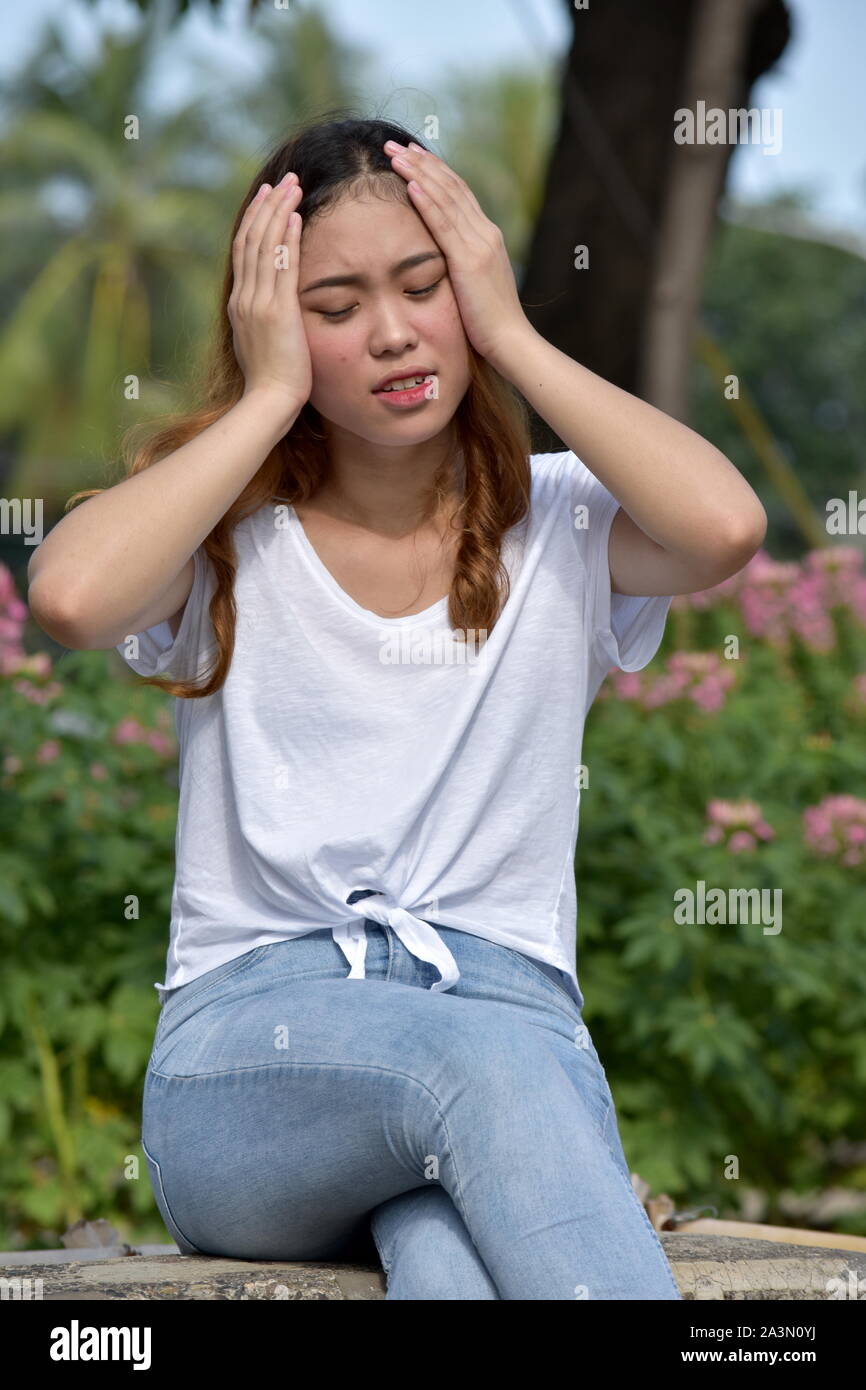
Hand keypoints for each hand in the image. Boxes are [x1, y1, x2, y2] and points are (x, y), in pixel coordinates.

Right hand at [228, 175, 312, 409]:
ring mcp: (257, 303)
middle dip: (268, 207)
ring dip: (279, 212)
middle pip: (251, 239)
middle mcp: (244, 298)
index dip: (255, 222)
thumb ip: (264, 326)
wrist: (268, 403)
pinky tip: (297, 216)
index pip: (244, 252)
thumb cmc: (271, 386)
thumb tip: (272, 318)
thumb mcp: (262, 348)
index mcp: (239, 305)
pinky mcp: (276, 311)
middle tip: (283, 181)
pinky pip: (281, 265)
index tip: (267, 199)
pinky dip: (288, 238)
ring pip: (265, 245)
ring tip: (294, 187)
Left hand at [384, 140, 530, 364]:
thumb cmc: (490, 324)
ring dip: (418, 174)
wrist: (511, 342)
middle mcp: (486, 233)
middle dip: (422, 163)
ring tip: (395, 155)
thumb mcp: (475, 286)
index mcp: (487, 237)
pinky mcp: (469, 260)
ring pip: (445, 198)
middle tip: (395, 144)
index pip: (459, 193)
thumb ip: (462, 266)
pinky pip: (443, 225)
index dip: (435, 172)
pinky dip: (426, 202)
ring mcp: (479, 244)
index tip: (413, 155)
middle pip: (451, 187)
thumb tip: (443, 260)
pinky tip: (410, 184)